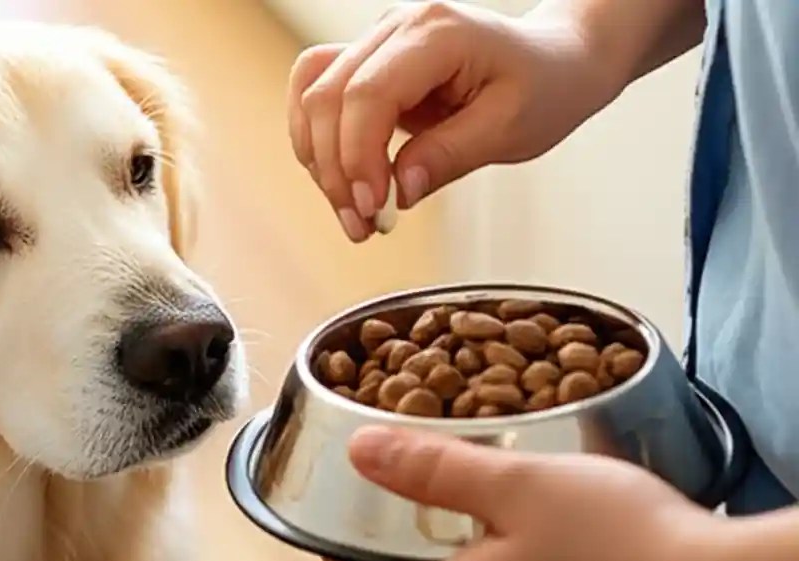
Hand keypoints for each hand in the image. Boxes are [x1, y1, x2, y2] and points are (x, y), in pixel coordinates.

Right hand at [287, 1, 622, 240]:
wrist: (556, 62)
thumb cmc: (544, 87)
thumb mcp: (510, 129)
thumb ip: (450, 156)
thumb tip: (399, 190)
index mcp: (436, 32)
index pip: (367, 93)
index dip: (358, 156)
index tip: (374, 208)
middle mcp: (395, 27)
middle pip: (327, 96)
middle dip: (335, 170)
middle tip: (362, 225)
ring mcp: (376, 42)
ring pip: (311, 97)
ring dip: (319, 162)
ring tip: (352, 212)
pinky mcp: (366, 65)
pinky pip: (317, 98)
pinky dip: (319, 144)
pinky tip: (341, 181)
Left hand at [328, 426, 722, 560]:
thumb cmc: (617, 542)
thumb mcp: (514, 486)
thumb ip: (433, 469)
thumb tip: (359, 453)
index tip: (326, 539)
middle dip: (406, 553)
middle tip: (398, 503)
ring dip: (468, 548)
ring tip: (472, 495)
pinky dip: (518, 555)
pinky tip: (546, 517)